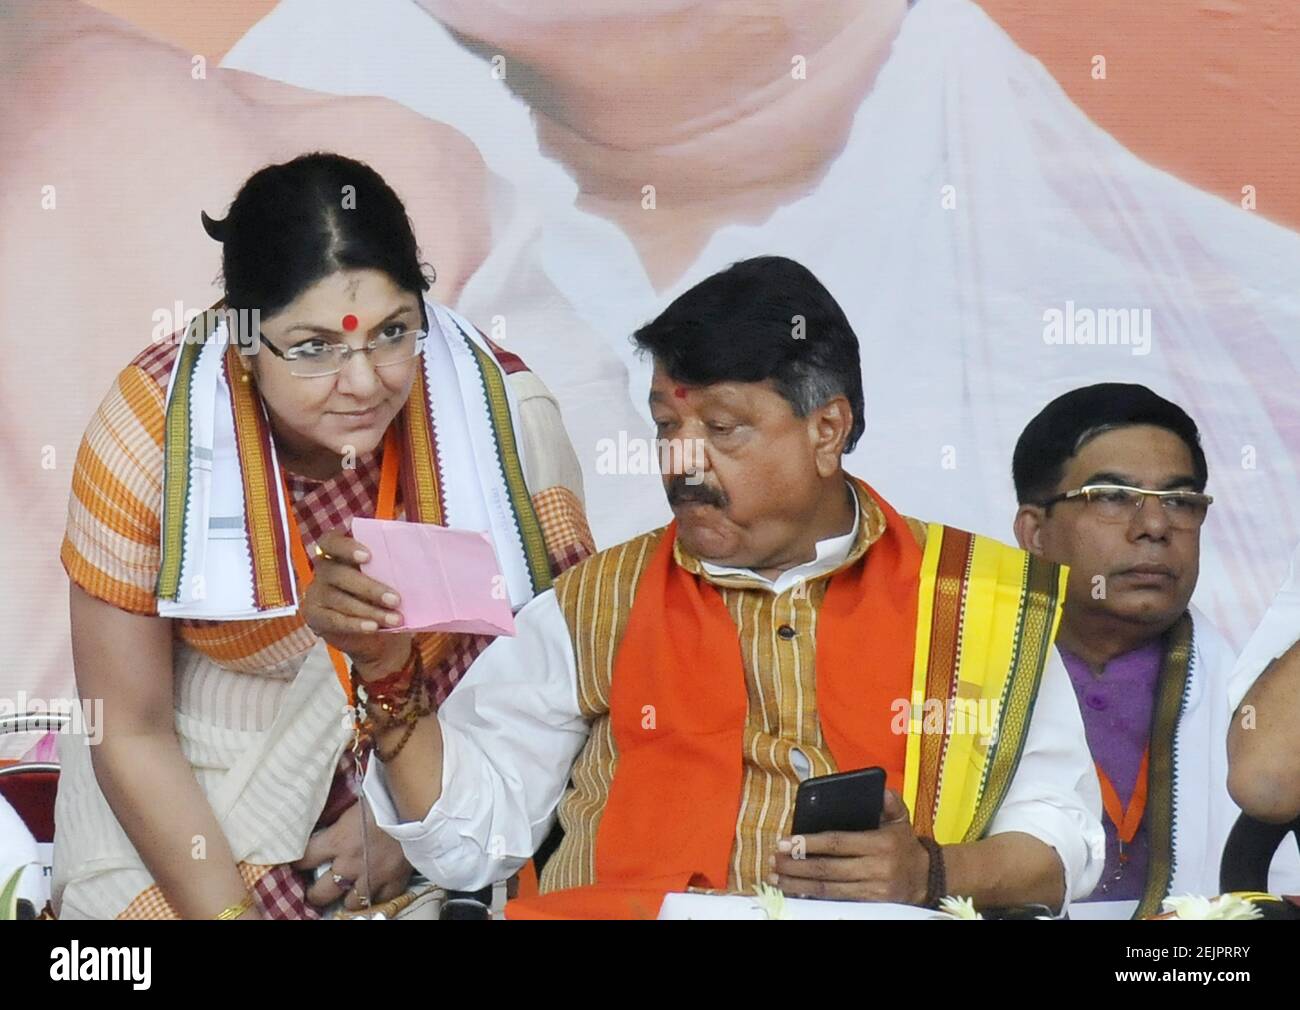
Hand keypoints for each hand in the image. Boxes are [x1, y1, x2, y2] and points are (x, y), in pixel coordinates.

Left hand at [293, 798, 413, 911]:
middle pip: (321, 892)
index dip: (298, 862)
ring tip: (347, 890)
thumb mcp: (355, 801)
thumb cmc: (386, 795)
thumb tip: (324, 811)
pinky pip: (381, 900)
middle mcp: (350, 864)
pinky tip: (374, 889)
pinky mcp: (395, 881)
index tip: (298, 862)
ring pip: (351, 902)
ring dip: (347, 896)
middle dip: (316, 892)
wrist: (421, 804)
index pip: (304, 858)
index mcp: (337, 841)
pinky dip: (377, 896)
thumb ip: (339, 816)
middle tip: (316, 888)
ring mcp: (373, 876)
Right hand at [302, 527, 413, 676]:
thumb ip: (393, 566)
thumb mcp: (390, 580)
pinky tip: (372, 628)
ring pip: (340, 599)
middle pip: (338, 574)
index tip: (368, 556)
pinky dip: (355, 624)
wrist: (379, 639)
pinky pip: (334, 620)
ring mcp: (316, 594)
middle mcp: (323, 570)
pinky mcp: (315, 617)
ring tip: (395, 619)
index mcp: (339, 554)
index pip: (331, 542)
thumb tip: (420, 555)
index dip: (346, 547)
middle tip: (396, 600)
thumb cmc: (386, 599)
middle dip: (369, 587)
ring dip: (369, 610)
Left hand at [768, 790, 929, 903]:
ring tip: (776, 876)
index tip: (786, 841)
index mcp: (880, 844)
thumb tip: (878, 789)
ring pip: (829, 889)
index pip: (838, 843)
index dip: (809, 843)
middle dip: (797, 865)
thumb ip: (889, 802)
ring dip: (799, 883)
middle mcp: (876, 869)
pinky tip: (795, 890)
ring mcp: (873, 890)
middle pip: (828, 869)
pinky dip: (813, 896)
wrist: (927, 879)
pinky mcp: (870, 905)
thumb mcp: (901, 819)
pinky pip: (836, 901)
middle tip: (774, 859)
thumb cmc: (904, 844)